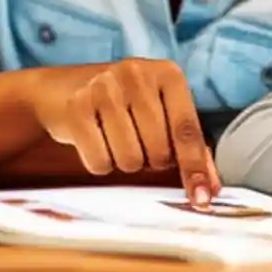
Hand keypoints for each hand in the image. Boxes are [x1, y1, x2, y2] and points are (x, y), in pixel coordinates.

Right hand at [39, 58, 221, 205]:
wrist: (61, 88)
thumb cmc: (123, 105)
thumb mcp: (161, 112)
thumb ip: (190, 147)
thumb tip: (210, 189)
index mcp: (168, 73)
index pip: (187, 130)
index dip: (195, 168)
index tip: (202, 198)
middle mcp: (137, 74)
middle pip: (159, 152)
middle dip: (152, 159)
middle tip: (139, 140)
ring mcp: (104, 87)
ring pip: (130, 160)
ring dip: (125, 161)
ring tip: (116, 138)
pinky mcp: (77, 107)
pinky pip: (99, 162)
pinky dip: (100, 162)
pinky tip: (95, 139)